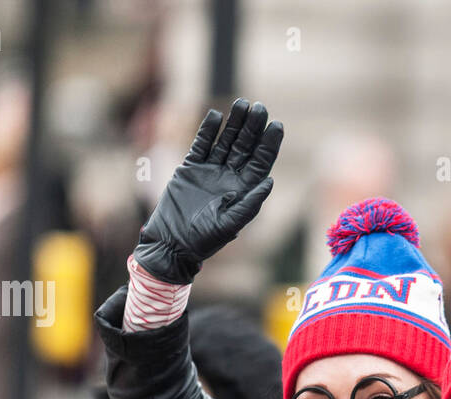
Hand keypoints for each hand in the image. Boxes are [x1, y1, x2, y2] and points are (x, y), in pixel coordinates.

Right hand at [134, 98, 282, 284]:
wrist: (172, 242)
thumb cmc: (204, 239)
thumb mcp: (230, 224)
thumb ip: (250, 203)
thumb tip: (270, 181)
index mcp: (243, 190)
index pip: (260, 162)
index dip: (269, 144)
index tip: (277, 125)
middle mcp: (229, 177)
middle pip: (245, 147)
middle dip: (253, 127)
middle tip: (260, 107)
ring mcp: (210, 171)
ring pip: (225, 141)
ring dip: (234, 124)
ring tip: (242, 104)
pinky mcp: (189, 168)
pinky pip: (201, 145)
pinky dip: (207, 131)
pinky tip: (216, 116)